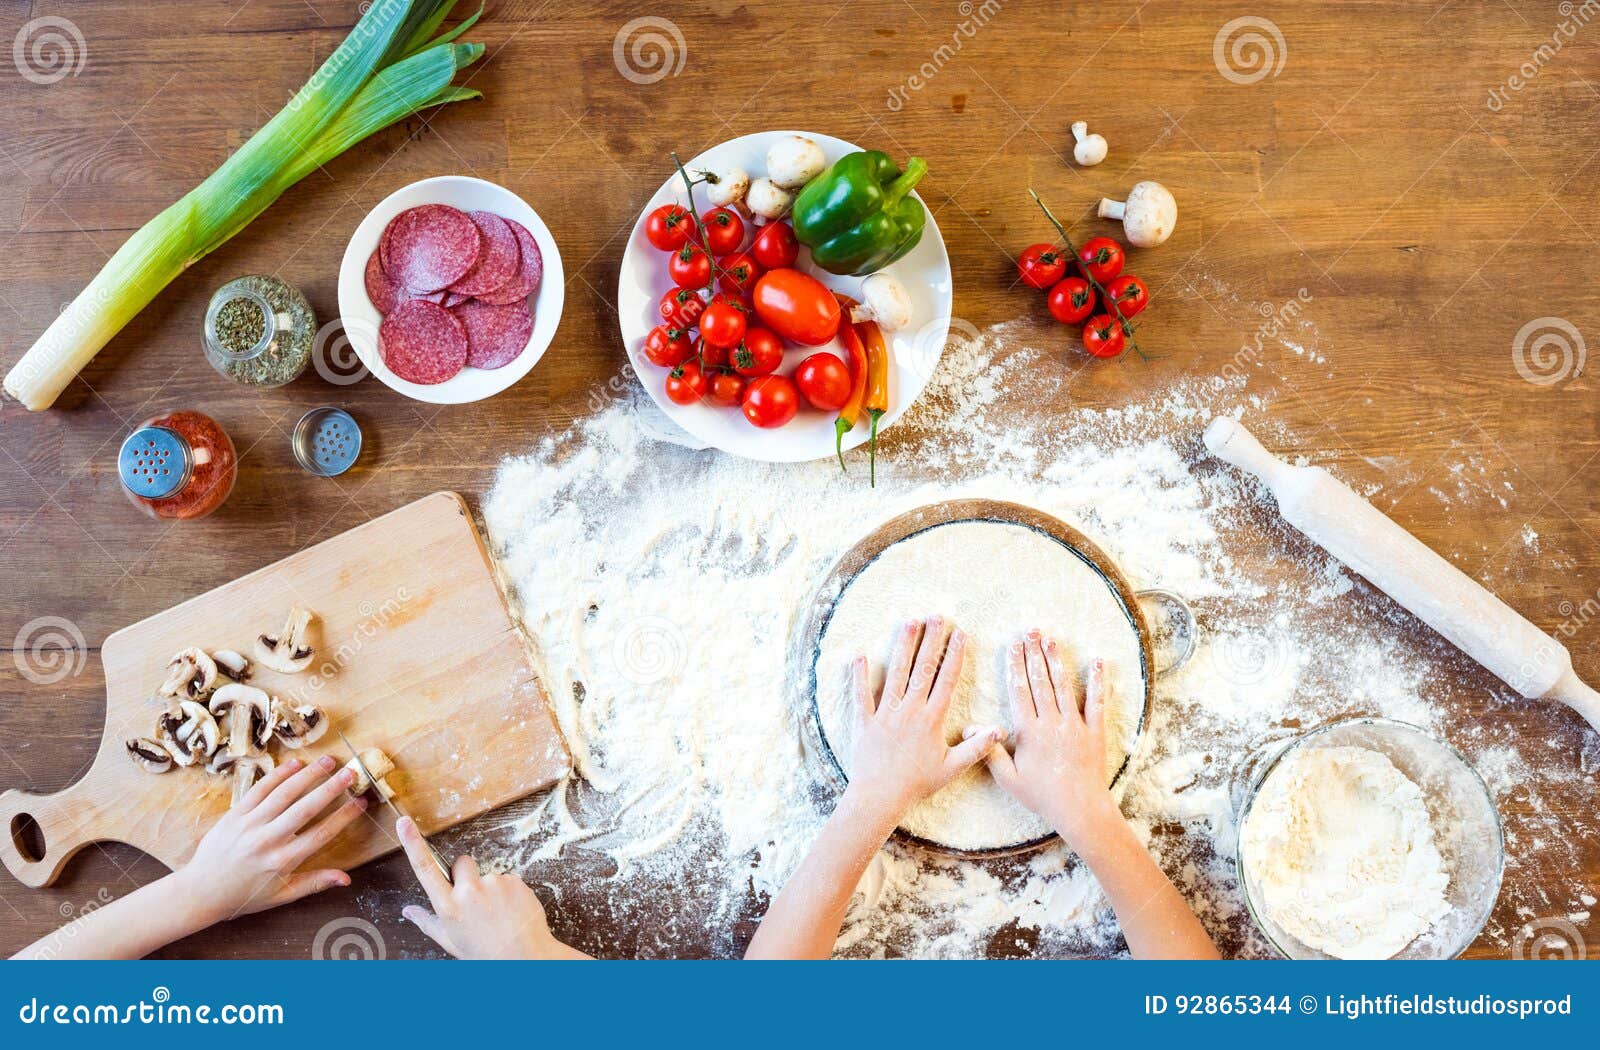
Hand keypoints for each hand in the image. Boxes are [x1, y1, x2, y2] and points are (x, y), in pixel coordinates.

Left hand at [173, 755, 366, 923]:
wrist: (199, 892)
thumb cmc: (244, 896)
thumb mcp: (281, 896)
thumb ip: (314, 883)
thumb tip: (347, 879)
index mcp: (283, 861)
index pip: (321, 834)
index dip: (344, 817)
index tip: (361, 802)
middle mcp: (267, 840)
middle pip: (306, 808)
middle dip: (331, 788)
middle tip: (351, 772)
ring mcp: (249, 825)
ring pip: (284, 793)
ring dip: (308, 775)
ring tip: (328, 761)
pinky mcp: (234, 815)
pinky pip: (259, 790)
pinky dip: (278, 775)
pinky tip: (295, 764)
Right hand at [398, 817, 588, 959]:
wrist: (525, 958)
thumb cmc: (484, 953)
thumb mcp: (451, 941)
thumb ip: (427, 922)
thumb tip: (407, 911)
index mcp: (448, 908)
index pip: (425, 870)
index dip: (413, 844)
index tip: (404, 823)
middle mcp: (468, 893)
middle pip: (461, 863)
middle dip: (466, 875)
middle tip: (476, 900)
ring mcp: (493, 884)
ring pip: (486, 874)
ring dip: (490, 887)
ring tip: (497, 913)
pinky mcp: (514, 881)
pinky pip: (507, 878)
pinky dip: (509, 892)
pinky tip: (511, 911)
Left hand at [843, 617, 1003, 823]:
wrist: (881, 797)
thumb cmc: (917, 784)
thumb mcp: (952, 768)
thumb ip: (976, 747)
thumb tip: (1000, 731)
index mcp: (932, 719)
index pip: (947, 679)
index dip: (954, 655)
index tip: (960, 634)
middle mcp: (909, 710)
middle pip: (923, 668)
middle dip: (931, 640)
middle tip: (936, 617)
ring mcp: (885, 713)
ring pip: (896, 673)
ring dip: (902, 646)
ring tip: (908, 622)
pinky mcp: (865, 721)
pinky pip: (860, 695)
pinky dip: (859, 675)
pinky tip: (859, 655)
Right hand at [986, 630, 1123, 849]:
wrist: (1080, 809)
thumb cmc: (1042, 796)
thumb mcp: (1009, 779)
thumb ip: (990, 752)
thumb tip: (971, 728)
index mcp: (1029, 732)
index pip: (1020, 691)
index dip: (1015, 665)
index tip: (1011, 645)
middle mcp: (1052, 723)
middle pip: (1040, 682)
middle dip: (1033, 654)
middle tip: (1029, 631)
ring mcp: (1075, 725)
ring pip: (1063, 686)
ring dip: (1056, 660)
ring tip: (1050, 638)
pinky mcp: (1094, 731)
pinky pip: (1096, 702)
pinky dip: (1097, 681)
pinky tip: (1096, 661)